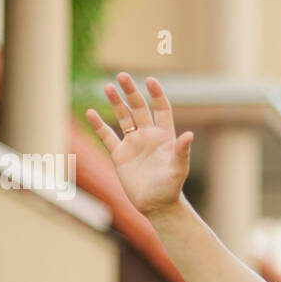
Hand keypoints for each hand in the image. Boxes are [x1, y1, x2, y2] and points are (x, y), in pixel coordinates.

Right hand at [86, 73, 192, 218]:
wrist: (156, 205)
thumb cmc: (171, 188)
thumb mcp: (178, 169)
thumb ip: (182, 151)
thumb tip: (189, 135)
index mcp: (164, 136)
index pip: (161, 108)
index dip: (156, 94)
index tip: (150, 80)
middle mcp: (148, 136)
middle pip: (139, 108)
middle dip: (131, 92)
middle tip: (122, 76)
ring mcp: (133, 144)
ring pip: (123, 117)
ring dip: (115, 102)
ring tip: (108, 87)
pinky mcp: (119, 155)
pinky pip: (107, 136)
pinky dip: (99, 125)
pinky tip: (91, 113)